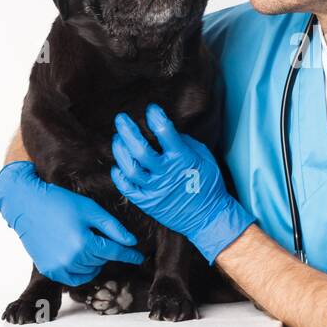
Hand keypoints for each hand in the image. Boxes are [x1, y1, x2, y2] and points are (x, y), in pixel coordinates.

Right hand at [0, 160, 144, 285]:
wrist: (26, 204)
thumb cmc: (60, 202)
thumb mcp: (90, 210)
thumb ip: (113, 227)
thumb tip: (131, 242)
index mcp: (84, 243)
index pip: (115, 253)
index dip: (129, 255)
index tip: (139, 257)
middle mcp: (71, 260)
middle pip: (102, 261)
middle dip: (107, 250)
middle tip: (98, 235)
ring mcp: (59, 268)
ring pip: (90, 271)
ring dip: (94, 260)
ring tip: (86, 242)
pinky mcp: (49, 271)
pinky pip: (74, 279)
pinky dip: (81, 272)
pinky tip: (80, 258)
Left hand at [110, 104, 255, 264]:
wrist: (209, 217)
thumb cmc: (209, 184)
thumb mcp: (204, 157)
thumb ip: (185, 142)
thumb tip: (166, 130)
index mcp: (182, 158)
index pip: (164, 131)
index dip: (155, 116)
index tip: (151, 109)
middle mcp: (166, 173)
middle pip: (140, 149)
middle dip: (127, 130)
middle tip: (121, 118)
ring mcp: (155, 189)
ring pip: (129, 167)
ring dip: (120, 150)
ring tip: (117, 140)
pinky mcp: (147, 202)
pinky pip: (126, 187)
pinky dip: (119, 174)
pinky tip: (118, 165)